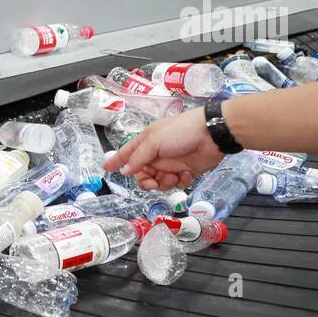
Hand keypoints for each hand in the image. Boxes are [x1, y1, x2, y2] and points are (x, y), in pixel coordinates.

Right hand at [103, 107, 223, 190]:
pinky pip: (176, 184)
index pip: (126, 154)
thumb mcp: (154, 141)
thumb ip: (137, 158)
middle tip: (152, 182)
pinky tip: (186, 173)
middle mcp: (156, 155)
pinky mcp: (185, 172)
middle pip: (142, 175)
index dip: (116, 161)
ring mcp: (170, 164)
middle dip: (146, 181)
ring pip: (158, 182)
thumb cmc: (180, 131)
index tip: (106, 169)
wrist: (211, 135)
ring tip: (174, 175)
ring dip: (165, 182)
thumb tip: (124, 172)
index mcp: (146, 143)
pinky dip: (180, 181)